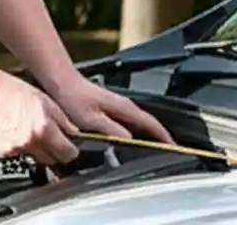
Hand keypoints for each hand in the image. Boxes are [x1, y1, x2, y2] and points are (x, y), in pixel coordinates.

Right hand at [0, 73, 80, 164]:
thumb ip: (63, 121)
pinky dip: (21, 148)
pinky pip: (19, 156)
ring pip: (35, 159)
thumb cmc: (14, 92)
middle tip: (50, 138)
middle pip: (52, 160)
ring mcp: (15, 150)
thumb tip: (75, 135)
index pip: (68, 154)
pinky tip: (16, 133)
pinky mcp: (2, 153)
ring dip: (37, 150)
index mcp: (44, 129)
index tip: (70, 147)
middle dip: (55, 152)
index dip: (71, 150)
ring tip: (30, 131)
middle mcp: (30, 142)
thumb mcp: (46, 101)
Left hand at [45, 74, 174, 143]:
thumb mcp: (91, 119)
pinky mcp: (109, 109)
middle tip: (168, 153)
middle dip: (160, 138)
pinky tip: (130, 142)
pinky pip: (129, 123)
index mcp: (124, 107)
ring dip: (148, 136)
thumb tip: (130, 140)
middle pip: (149, 124)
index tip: (175, 148)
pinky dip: (136, 132)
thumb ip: (112, 130)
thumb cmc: (73, 98)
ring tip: (153, 151)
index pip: (152, 123)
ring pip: (140, 124)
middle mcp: (124, 106)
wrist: (61, 82)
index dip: (164, 137)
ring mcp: (118, 107)